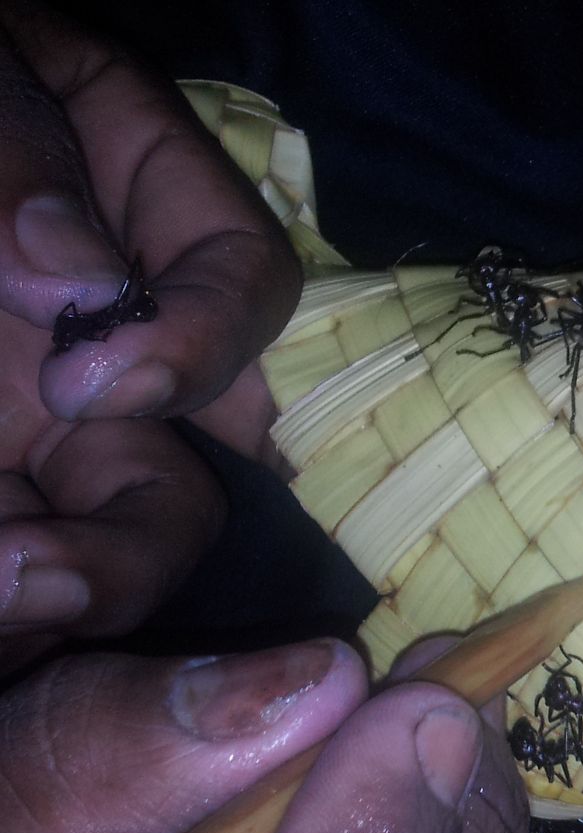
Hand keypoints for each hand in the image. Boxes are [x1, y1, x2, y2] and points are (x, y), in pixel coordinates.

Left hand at [0, 3, 300, 660]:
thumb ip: (15, 157)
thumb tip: (79, 284)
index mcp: (129, 204)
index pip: (240, 282)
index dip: (199, 345)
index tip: (87, 382)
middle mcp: (97, 340)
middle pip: (188, 474)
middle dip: (131, 546)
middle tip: (34, 570)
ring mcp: (25, 427)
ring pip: (94, 548)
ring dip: (61, 595)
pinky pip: (15, 565)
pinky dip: (8, 605)